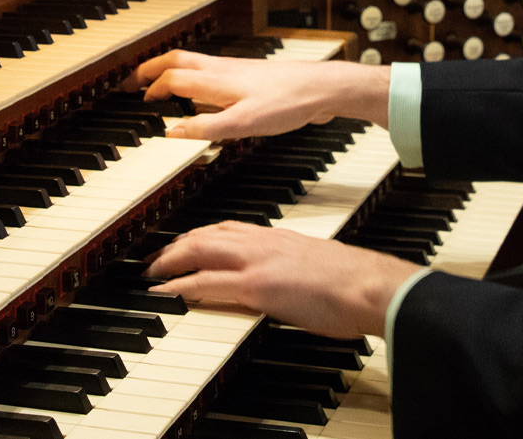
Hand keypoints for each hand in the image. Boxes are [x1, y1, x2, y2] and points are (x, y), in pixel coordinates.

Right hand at [124, 50, 390, 140]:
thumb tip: (172, 132)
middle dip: (154, 69)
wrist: (323, 89)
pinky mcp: (252, 78)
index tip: (138, 99)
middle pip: (178, 61)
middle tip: (137, 80)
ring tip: (164, 84)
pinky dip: (197, 80)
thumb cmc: (288, 103)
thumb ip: (205, 128)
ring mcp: (237, 72)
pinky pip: (214, 74)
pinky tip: (207, 97)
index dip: (152, 89)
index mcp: (215, 81)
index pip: (172, 79)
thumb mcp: (242, 124)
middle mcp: (223, 71)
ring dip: (174, 71)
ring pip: (196, 65)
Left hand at [143, 221, 423, 337]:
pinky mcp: (257, 285)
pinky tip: (164, 292)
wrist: (372, 287)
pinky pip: (207, 281)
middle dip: (176, 244)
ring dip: (170, 260)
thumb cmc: (357, 284)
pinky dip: (180, 284)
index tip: (185, 244)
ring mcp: (259, 262)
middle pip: (207, 234)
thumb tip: (288, 285)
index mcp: (280, 238)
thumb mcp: (318, 268)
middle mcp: (265, 242)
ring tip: (150, 272)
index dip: (202, 235)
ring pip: (200, 249)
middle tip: (154, 258)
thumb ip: (296, 270)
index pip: (230, 229)